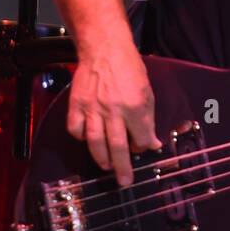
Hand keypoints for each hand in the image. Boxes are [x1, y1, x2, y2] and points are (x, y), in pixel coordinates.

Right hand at [65, 45, 160, 187]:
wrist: (104, 49)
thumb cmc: (129, 69)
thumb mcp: (147, 92)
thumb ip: (149, 119)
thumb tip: (153, 143)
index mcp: (135, 106)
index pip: (141, 138)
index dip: (144, 146)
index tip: (143, 146)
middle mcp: (113, 110)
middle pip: (118, 147)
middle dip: (122, 168)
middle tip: (124, 181)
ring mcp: (92, 108)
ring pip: (95, 143)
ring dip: (102, 158)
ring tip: (107, 166)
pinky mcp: (77, 104)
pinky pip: (76, 130)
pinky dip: (82, 138)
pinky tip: (89, 140)